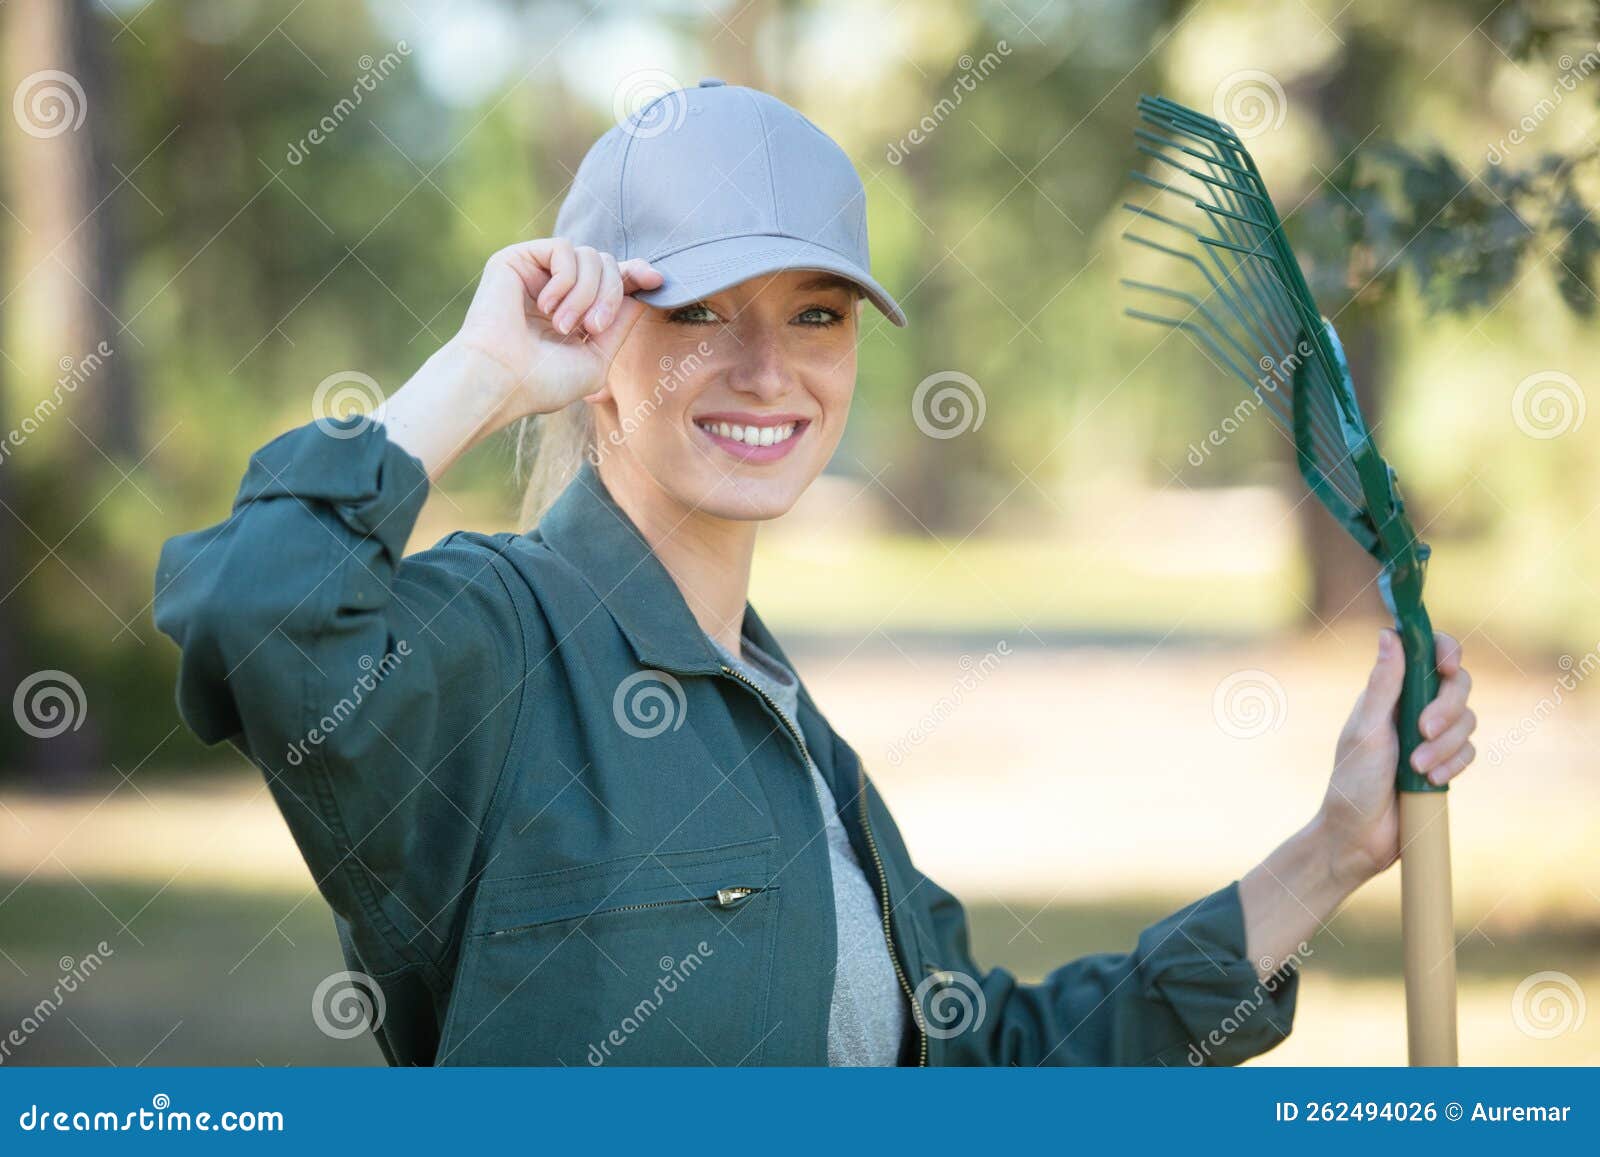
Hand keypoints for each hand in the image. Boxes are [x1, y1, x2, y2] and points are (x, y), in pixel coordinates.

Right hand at [453, 238, 662, 420]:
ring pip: (590, 255)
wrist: (500, 381)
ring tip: (563, 326)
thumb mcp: (597, 360)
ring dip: (587, 293)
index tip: (656, 281)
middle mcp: (556, 290)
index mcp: (574, 312)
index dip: (636, 274)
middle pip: (608, 265)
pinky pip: (563, 248)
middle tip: (593, 328)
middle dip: (611, 295)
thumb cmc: (542, 382)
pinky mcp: (517, 259)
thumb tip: (639, 294)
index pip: (612, 279)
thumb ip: (621, 326)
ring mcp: (537, 274)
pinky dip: (565, 279)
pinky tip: (547, 306)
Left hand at [1318, 628, 1475, 886]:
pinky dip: (1453, 764)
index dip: (1444, 650)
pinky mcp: (1445, 761)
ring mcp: (1430, 735)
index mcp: (1389, 693)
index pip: (1425, 653)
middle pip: (1456, 684)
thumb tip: (1389, 634)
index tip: (1448, 665)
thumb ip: (1382, 684)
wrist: (1359, 835)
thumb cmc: (1352, 781)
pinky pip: (1469, 751)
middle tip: (1422, 731)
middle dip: (1447, 708)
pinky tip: (1430, 780)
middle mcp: (1412, 708)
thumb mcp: (1366, 730)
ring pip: (1468, 720)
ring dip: (1445, 745)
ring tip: (1415, 768)